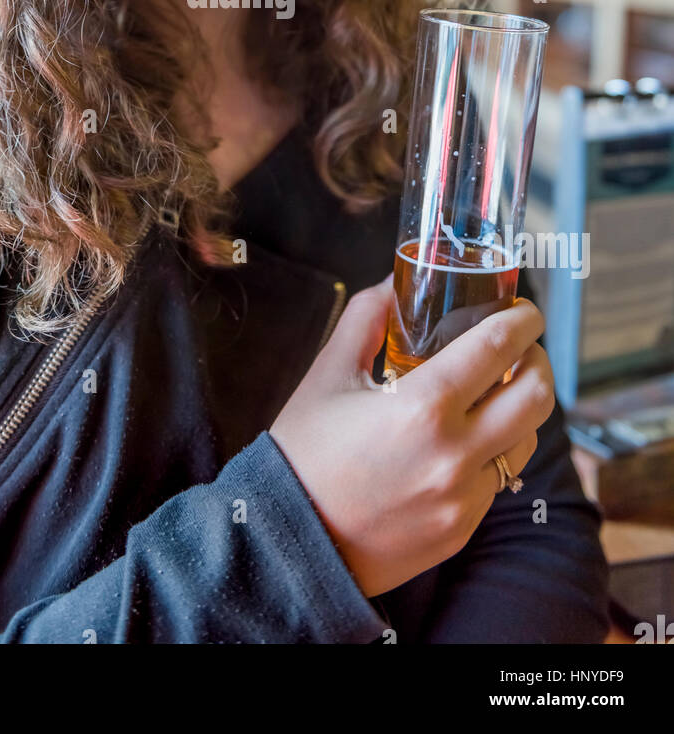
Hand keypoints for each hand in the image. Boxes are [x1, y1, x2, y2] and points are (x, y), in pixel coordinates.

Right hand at [268, 277, 554, 597]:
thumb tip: (393, 285)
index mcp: (423, 406)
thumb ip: (365, 319)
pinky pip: (497, 479)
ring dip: (520, 409)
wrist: (290, 541)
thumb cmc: (304, 453)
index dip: (521, 321)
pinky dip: (492, 451)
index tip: (523, 310)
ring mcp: (463, 498)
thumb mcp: (328, 373)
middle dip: (537, 361)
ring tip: (495, 394)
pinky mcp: (462, 528)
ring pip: (526, 440)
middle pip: (536, 396)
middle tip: (519, 348)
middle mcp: (455, 453)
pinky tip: (465, 439)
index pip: (497, 347)